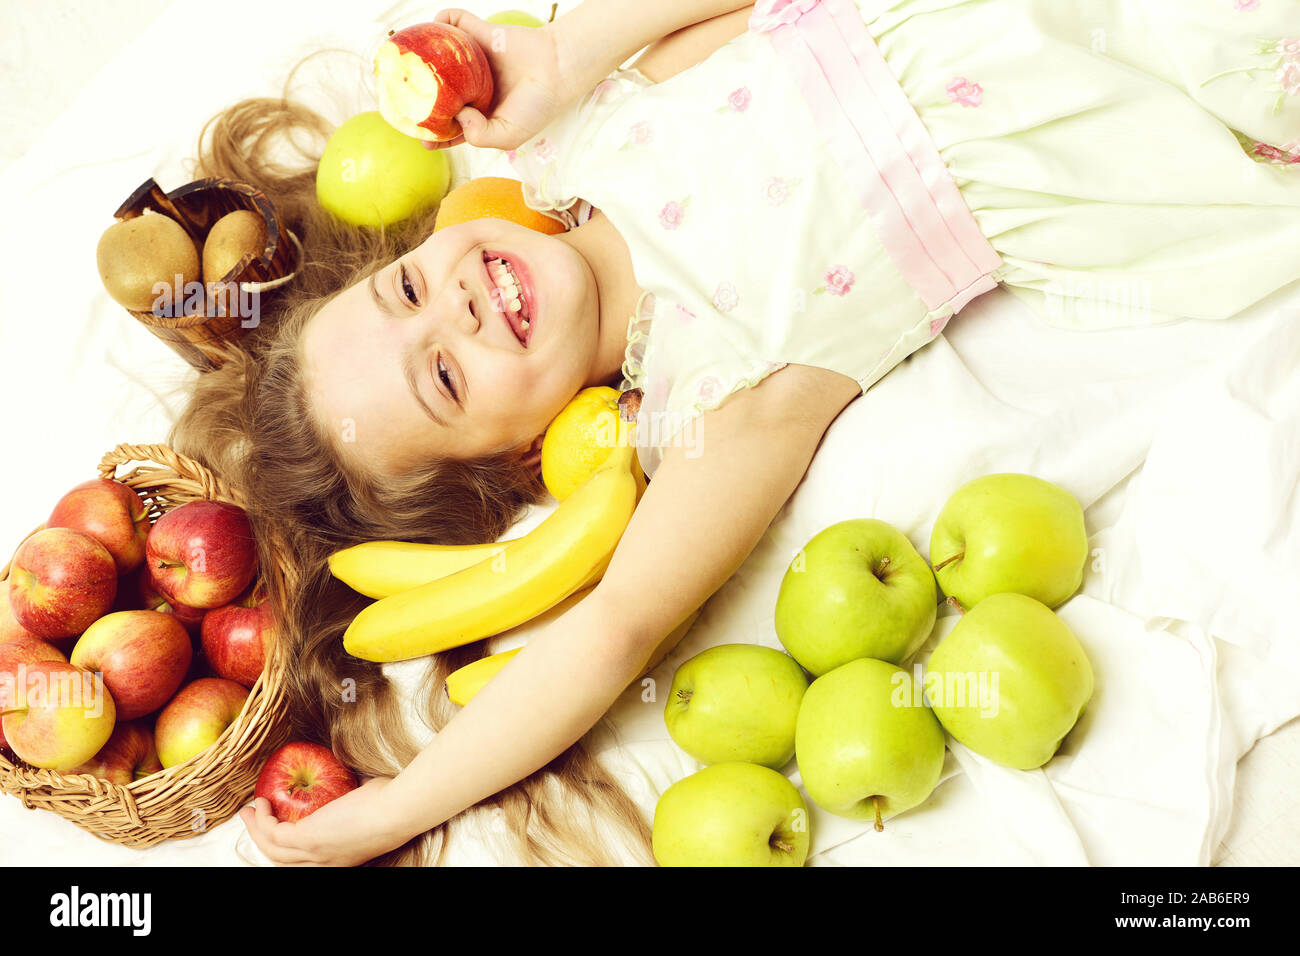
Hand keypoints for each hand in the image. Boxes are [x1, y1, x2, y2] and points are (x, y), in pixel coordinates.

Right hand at [238, 776, 411, 866]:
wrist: (399, 809)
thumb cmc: (390, 803)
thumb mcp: (364, 807)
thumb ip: (349, 801)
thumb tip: (346, 779)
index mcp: (337, 860)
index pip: (302, 862)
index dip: (283, 848)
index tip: (273, 828)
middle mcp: (324, 864)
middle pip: (279, 860)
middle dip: (260, 839)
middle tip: (251, 818)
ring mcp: (315, 855)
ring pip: (272, 849)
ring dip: (255, 828)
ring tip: (249, 809)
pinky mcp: (309, 840)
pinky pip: (273, 833)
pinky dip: (262, 819)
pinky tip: (262, 801)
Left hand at [422, 8, 572, 151]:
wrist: (558, 69)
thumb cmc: (537, 106)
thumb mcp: (508, 136)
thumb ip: (479, 137)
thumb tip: (455, 115)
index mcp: (480, 115)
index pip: (450, 127)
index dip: (433, 134)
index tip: (420, 139)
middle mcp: (473, 88)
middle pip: (438, 92)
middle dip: (421, 96)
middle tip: (404, 100)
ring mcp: (474, 61)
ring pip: (441, 57)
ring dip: (425, 56)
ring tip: (410, 61)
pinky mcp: (480, 34)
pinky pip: (456, 22)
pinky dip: (444, 20)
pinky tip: (434, 27)